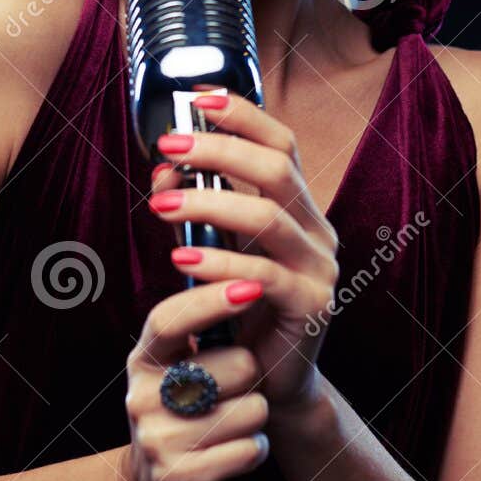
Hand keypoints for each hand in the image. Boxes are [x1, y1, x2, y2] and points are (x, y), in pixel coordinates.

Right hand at [122, 282, 271, 480]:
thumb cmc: (183, 415)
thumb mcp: (176, 367)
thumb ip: (199, 326)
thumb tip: (240, 271)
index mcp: (144, 359)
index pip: (171, 319)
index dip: (213, 300)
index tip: (252, 286)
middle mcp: (142, 395)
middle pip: (237, 364)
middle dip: (252, 378)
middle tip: (232, 393)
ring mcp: (157, 438)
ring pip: (252, 410)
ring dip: (254, 420)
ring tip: (229, 426)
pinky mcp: (179, 478)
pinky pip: (249, 450)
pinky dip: (253, 453)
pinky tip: (231, 455)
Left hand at [147, 90, 339, 415]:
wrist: (266, 383)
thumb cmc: (238, 311)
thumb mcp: (211, 250)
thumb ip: (192, 209)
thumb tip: (162, 166)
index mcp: (299, 210)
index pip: (281, 145)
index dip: (243, 115)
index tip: (197, 96)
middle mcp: (317, 232)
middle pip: (277, 170)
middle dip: (219, 150)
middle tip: (168, 146)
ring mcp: (320, 269)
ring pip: (269, 217)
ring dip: (210, 203)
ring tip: (160, 205)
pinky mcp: (311, 307)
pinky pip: (265, 275)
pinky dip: (221, 263)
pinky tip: (183, 258)